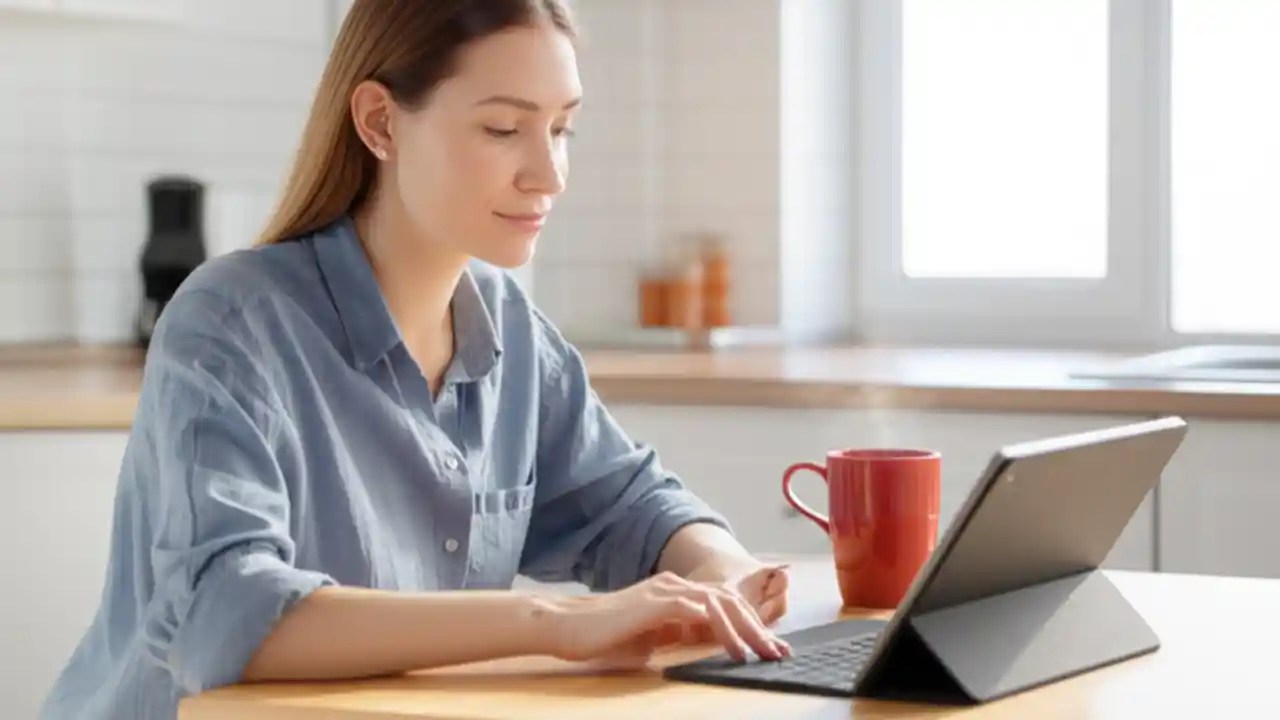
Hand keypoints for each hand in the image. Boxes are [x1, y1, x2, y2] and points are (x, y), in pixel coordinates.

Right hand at [545, 571, 792, 667]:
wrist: (568, 625)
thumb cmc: (601, 636)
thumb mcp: (647, 638)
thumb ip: (672, 635)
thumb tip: (694, 646)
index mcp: (674, 592)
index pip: (721, 604)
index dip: (748, 625)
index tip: (767, 648)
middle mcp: (675, 585)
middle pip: (729, 601)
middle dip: (757, 627)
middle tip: (778, 652)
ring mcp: (666, 590)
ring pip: (720, 603)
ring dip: (746, 629)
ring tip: (763, 652)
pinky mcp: (657, 601)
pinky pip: (699, 611)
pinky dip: (721, 629)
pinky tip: (733, 647)